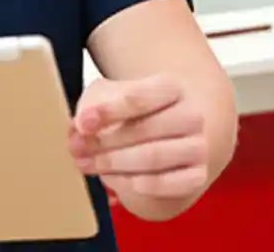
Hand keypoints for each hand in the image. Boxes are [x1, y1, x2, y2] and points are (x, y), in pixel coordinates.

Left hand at [67, 74, 208, 202]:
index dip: (108, 111)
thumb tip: (81, 125)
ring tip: (88, 164)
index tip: (82, 123)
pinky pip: (167, 184)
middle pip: (144, 129)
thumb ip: (93, 106)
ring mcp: (198, 146)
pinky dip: (137, 184)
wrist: (170, 137)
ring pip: (153, 157)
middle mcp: (192, 115)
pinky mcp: (197, 176)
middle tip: (76, 149)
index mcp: (172, 88)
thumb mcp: (111, 99)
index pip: (139, 97)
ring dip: (114, 163)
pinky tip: (116, 180)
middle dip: (104, 142)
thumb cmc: (134, 115)